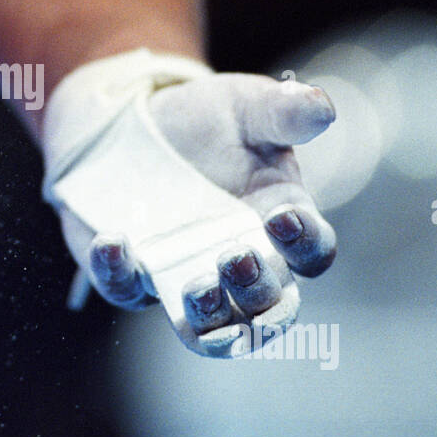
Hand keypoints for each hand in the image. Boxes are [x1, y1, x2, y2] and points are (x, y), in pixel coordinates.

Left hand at [79, 72, 336, 330]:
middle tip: (234, 257)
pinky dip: (119, 274)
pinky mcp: (132, 275)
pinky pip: (126, 290)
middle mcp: (239, 263)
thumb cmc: (209, 120)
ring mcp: (185, 277)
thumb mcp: (248, 107)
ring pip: (209, 329)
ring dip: (208, 319)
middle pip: (267, 306)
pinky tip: (114, 242)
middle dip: (255, 292)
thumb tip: (322, 109)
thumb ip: (285, 111)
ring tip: (197, 288)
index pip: (312, 252)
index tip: (284, 218)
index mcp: (280, 222)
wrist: (136, 121)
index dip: (307, 244)